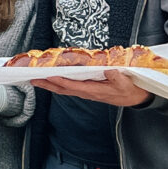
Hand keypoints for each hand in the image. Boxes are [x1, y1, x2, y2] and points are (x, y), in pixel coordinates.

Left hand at [32, 69, 149, 106]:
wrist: (135, 98)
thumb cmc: (130, 89)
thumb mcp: (126, 83)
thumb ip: (117, 77)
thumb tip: (109, 70)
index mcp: (95, 90)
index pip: (74, 86)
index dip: (61, 81)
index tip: (49, 76)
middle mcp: (87, 92)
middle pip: (63, 89)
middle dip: (47, 85)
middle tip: (32, 80)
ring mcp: (86, 92)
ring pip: (64, 90)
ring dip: (49, 85)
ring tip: (36, 80)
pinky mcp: (87, 90)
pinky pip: (69, 88)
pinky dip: (58, 84)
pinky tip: (51, 81)